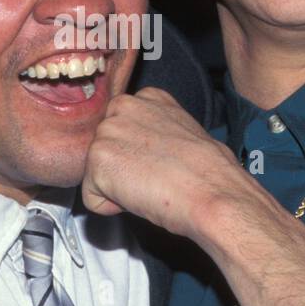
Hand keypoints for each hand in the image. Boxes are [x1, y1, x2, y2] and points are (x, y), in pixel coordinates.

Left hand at [82, 87, 243, 237]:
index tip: (161, 163)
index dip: (138, 155)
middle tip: (155, 177)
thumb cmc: (209, 172)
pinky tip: (140, 197)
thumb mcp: (185, 133)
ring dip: (117, 189)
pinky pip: (92, 198)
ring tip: (150, 186)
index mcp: (147, 98)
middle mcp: (123, 107)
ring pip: (95, 174)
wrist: (213, 193)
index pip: (122, 131)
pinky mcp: (98, 161)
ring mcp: (107, 132)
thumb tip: (146, 149)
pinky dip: (111, 207)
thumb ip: (156, 131)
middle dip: (123, 170)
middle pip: (104, 150)